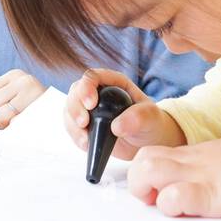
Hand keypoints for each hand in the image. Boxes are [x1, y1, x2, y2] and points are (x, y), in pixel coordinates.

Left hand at [0, 70, 44, 126]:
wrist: (60, 118)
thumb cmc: (35, 111)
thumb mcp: (11, 100)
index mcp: (14, 75)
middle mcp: (22, 79)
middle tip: (10, 119)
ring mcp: (29, 90)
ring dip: (4, 123)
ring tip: (18, 120)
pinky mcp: (34, 103)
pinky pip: (9, 120)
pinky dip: (13, 126)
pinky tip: (25, 122)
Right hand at [64, 68, 184, 159]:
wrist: (147, 141)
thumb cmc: (151, 124)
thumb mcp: (151, 118)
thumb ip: (138, 118)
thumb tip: (117, 126)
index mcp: (114, 83)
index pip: (93, 77)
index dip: (87, 87)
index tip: (91, 104)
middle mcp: (99, 92)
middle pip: (76, 91)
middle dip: (75, 107)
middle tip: (83, 123)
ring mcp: (90, 109)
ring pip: (70, 109)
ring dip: (72, 124)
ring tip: (85, 139)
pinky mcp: (85, 125)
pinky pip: (72, 127)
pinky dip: (75, 136)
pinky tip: (86, 144)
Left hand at [127, 124, 220, 218]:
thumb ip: (218, 173)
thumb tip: (217, 190)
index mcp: (198, 155)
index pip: (155, 153)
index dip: (147, 174)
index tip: (158, 191)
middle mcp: (193, 162)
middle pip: (141, 159)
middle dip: (138, 182)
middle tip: (157, 199)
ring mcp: (200, 175)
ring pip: (146, 170)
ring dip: (147, 192)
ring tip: (168, 205)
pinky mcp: (211, 195)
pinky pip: (174, 197)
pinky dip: (172, 207)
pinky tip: (189, 212)